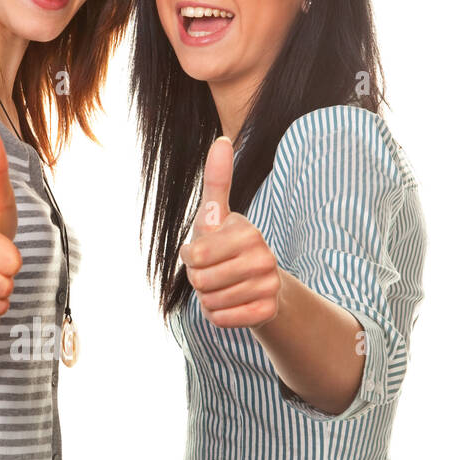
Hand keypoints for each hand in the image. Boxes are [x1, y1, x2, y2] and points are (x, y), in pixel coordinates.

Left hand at [179, 136, 281, 328]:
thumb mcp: (218, 215)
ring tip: (223, 287)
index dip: (190, 259)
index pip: (196, 256)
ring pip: (211, 302)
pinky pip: (223, 319)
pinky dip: (219, 315)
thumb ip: (217, 181)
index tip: (201, 253)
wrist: (259, 284)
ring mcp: (268, 285)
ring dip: (208, 299)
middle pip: (201, 281)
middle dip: (199, 281)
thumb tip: (221, 140)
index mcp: (248, 232)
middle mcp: (263, 258)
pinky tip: (231, 303)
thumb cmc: (228, 246)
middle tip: (213, 273)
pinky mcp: (266, 311)